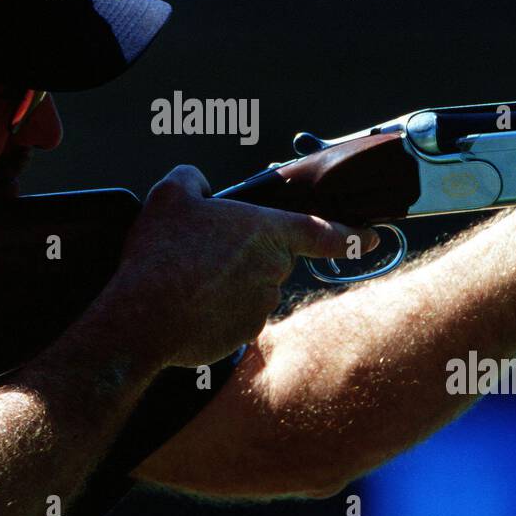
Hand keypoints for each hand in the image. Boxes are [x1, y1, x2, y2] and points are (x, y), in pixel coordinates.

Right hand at [100, 165, 377, 367]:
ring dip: (229, 285)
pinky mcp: (242, 337)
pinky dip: (217, 313)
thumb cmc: (162, 253)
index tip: (371, 237)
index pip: (322, 232)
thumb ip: (192, 178)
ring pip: (252, 289)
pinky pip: (235, 318)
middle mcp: (274, 270)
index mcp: (268, 231)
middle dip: (245, 256)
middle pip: (272, 258)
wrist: (144, 317)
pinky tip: (187, 306)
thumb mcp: (170, 195)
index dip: (350, 234)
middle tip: (202, 253)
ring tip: (187, 280)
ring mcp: (260, 307)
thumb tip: (199, 183)